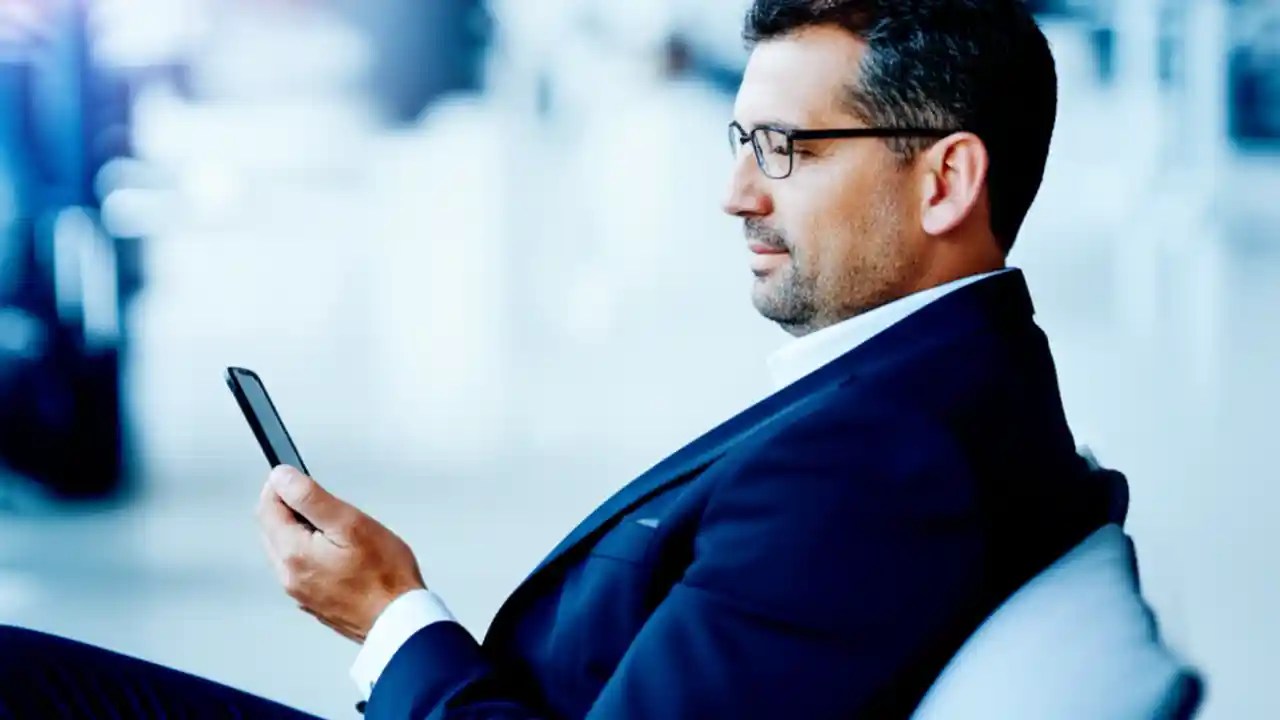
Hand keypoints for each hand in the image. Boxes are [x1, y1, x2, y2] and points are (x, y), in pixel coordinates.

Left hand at [256, 466, 425, 642]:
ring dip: (300, 529)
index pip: (267, 508)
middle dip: (289, 507)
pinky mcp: (313, 600)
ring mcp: (300, 591)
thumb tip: (282, 477)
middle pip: (272, 528)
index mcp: (292, 554)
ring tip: (336, 527)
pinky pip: (300, 567)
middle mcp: (288, 575)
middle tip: (321, 500)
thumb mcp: (350, 523)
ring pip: (285, 548)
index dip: (280, 485)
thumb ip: (311, 497)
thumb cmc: (385, 575)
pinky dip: (310, 551)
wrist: (399, 621)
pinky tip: (338, 551)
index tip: (296, 475)